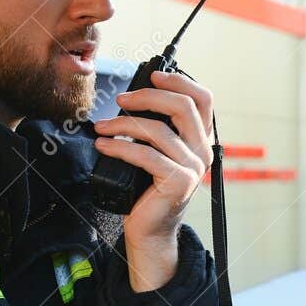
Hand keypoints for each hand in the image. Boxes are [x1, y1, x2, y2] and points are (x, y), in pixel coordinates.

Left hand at [91, 68, 212, 291]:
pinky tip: (104, 145)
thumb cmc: (148, 188)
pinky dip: (120, 147)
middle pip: (182, 106)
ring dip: (123, 124)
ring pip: (159, 131)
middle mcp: (202, 151)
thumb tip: (132, 98)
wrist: (149, 228)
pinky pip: (146, 155)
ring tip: (101, 128)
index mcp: (201, 139)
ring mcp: (192, 167)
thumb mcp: (157, 151)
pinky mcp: (178, 182)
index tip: (152, 77)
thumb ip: (157, 127)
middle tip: (120, 100)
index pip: (203, 99)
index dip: (179, 82)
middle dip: (147, 97)